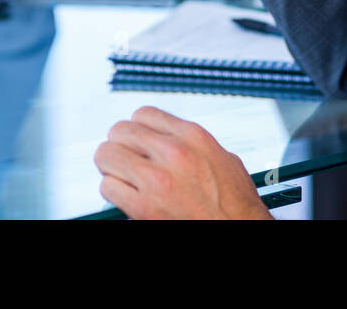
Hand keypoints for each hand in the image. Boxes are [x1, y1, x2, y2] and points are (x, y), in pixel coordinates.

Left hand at [94, 106, 272, 218]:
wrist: (240, 232)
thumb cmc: (236, 206)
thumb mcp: (224, 160)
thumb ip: (192, 144)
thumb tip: (168, 139)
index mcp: (193, 137)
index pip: (144, 114)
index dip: (136, 128)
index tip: (137, 140)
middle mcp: (174, 153)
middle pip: (119, 131)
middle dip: (119, 145)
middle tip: (124, 159)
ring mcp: (157, 180)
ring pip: (106, 155)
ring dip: (111, 167)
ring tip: (122, 177)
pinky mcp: (144, 208)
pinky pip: (107, 187)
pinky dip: (112, 192)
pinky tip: (126, 196)